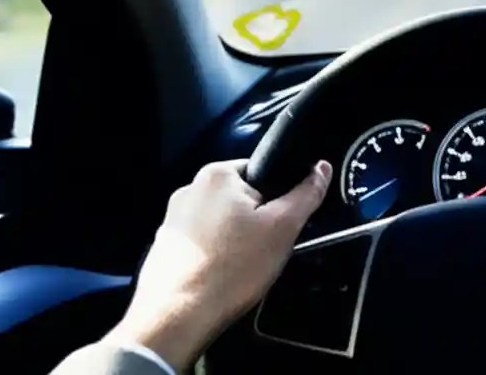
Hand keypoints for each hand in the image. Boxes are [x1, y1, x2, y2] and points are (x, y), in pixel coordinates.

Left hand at [106, 159, 332, 369]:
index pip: (261, 172)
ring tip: (241, 268)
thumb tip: (322, 168)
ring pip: (220, 224)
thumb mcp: (283, 228)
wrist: (178, 316)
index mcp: (217, 174)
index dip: (278, 198)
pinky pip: (201, 244)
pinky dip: (213, 256)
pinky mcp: (164, 246)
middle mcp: (189, 189)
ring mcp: (171, 219)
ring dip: (234, 240)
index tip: (279, 226)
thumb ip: (306, 194)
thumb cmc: (234, 267)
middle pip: (240, 199)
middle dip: (255, 222)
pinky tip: (220, 277)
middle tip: (264, 250)